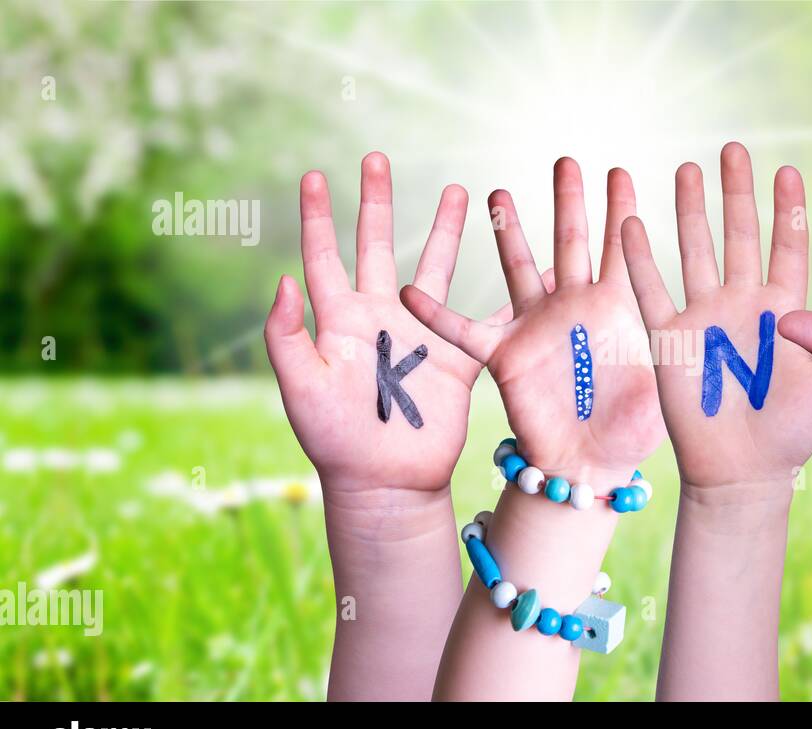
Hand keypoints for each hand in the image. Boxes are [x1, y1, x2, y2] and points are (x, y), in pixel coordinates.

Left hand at [265, 152, 489, 496]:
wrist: (385, 484)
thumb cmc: (335, 441)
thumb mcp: (302, 388)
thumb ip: (287, 336)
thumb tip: (283, 279)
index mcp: (340, 320)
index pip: (325, 255)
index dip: (319, 216)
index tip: (315, 174)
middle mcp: (381, 317)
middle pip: (380, 246)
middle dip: (378, 202)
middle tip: (377, 157)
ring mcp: (420, 334)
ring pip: (435, 268)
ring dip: (444, 229)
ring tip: (458, 190)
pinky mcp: (455, 358)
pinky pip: (483, 319)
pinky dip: (506, 295)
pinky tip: (523, 267)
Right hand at [401, 158, 663, 487]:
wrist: (590, 463)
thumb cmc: (635, 427)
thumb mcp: (664, 377)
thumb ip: (674, 339)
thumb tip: (706, 314)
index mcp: (617, 309)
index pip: (621, 247)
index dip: (621, 210)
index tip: (619, 171)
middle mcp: (574, 308)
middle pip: (570, 241)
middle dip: (569, 201)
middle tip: (567, 160)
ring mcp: (537, 327)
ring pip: (518, 268)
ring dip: (508, 232)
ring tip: (498, 193)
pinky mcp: (505, 355)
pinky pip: (463, 332)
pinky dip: (436, 316)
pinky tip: (410, 292)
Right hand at [619, 143, 811, 491]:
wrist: (743, 472)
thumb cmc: (793, 432)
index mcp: (784, 309)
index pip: (786, 246)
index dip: (786, 209)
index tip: (788, 170)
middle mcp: (743, 304)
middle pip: (738, 234)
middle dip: (735, 191)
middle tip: (734, 148)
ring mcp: (704, 318)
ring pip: (694, 250)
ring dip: (690, 210)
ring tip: (687, 169)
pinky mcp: (670, 339)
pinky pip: (651, 291)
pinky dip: (641, 260)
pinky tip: (632, 223)